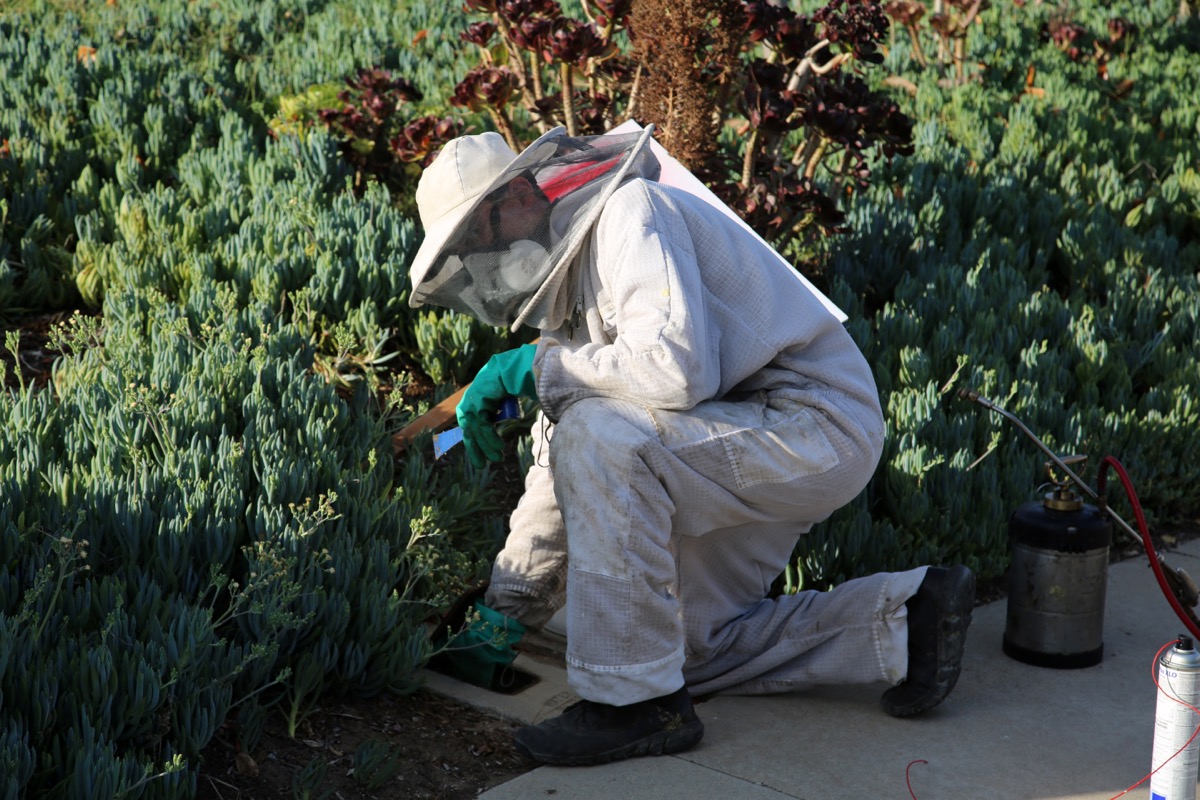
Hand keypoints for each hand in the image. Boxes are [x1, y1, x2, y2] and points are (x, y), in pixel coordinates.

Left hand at [456, 344, 537, 467]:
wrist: (512, 370)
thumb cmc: (509, 384)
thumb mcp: (500, 403)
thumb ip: (497, 413)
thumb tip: (503, 423)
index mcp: (472, 403)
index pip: (471, 427)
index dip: (475, 444)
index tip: (480, 458)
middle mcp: (468, 404)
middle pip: (470, 432)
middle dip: (476, 449)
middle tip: (481, 465)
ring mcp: (470, 403)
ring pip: (477, 431)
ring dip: (487, 446)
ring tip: (497, 458)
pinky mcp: (476, 404)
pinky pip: (482, 426)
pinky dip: (489, 438)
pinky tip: (498, 448)